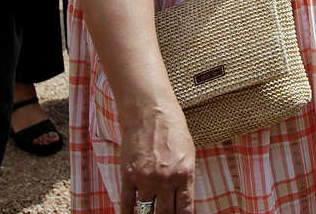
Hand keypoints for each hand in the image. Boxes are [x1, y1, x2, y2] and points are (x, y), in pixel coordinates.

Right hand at [118, 99, 195, 213]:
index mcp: (185, 174)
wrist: (149, 112)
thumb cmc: (172, 128)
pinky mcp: (128, 176)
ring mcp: (146, 179)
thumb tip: (182, 198)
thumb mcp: (188, 152)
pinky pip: (127, 204)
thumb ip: (185, 177)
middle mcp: (166, 180)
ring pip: (146, 212)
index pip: (184, 209)